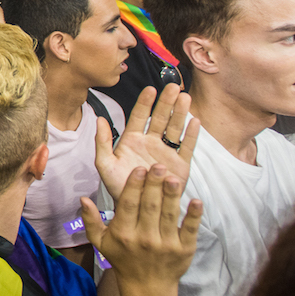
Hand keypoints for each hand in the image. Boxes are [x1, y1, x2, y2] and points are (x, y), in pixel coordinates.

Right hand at [81, 165, 201, 292]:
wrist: (147, 286)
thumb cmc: (123, 259)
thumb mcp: (100, 242)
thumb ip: (91, 220)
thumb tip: (83, 199)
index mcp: (123, 233)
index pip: (129, 205)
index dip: (134, 186)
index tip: (139, 169)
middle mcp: (144, 238)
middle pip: (150, 206)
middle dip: (154, 185)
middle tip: (158, 166)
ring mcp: (165, 244)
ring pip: (169, 215)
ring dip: (172, 195)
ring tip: (174, 178)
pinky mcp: (184, 250)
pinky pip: (189, 230)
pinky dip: (193, 216)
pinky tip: (197, 201)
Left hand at [95, 84, 199, 200]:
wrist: (137, 209)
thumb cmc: (119, 187)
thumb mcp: (105, 164)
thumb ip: (102, 142)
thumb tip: (99, 119)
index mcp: (132, 140)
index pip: (140, 117)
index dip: (145, 103)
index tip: (151, 89)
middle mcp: (150, 143)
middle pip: (160, 118)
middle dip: (167, 102)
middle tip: (174, 87)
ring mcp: (166, 152)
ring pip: (175, 128)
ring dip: (180, 113)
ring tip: (185, 97)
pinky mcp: (180, 165)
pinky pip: (186, 147)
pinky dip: (191, 135)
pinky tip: (195, 121)